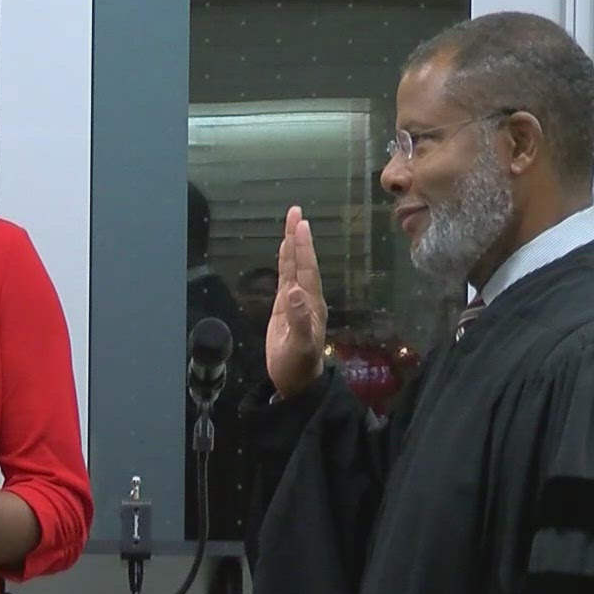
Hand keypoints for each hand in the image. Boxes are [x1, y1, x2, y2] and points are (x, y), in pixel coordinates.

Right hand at [265, 205, 327, 399]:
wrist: (295, 382)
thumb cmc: (298, 366)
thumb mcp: (300, 345)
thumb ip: (298, 318)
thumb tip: (294, 291)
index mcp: (311, 303)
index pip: (307, 269)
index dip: (303, 247)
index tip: (300, 224)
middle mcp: (306, 297)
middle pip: (302, 261)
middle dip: (298, 237)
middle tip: (295, 211)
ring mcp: (295, 301)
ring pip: (293, 267)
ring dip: (291, 245)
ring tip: (290, 223)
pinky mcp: (284, 307)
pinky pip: (284, 278)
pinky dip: (284, 262)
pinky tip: (283, 251)